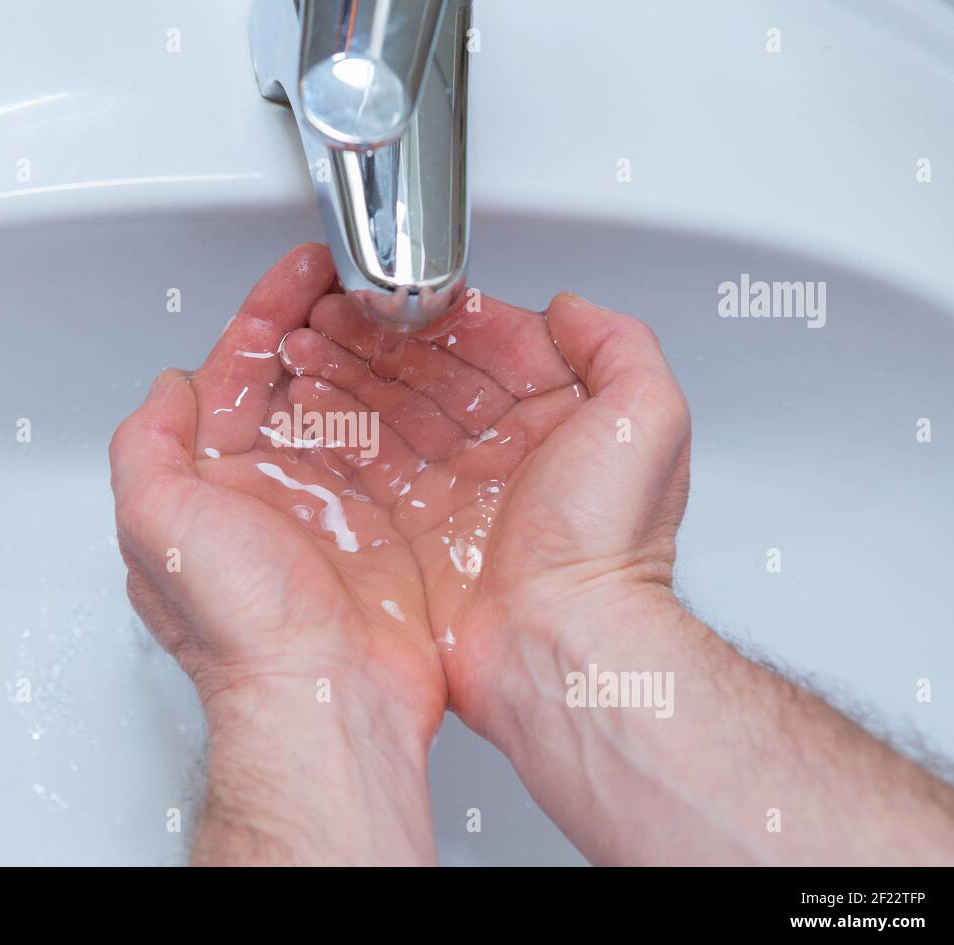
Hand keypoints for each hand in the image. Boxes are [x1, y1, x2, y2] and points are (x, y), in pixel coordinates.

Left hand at [110, 244, 445, 863]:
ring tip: (392, 313)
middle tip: (354, 280)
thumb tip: (165, 389)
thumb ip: (145, 446)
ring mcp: (326, 508)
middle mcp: (265, 490)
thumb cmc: (243, 629)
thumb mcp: (155, 524)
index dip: (264, 314)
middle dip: (320, 322)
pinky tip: (426, 375)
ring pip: (345, 404)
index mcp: (209, 481)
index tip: (300, 273)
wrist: (326, 699)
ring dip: (366, 353)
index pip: (231, 373)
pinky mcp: (383, 528)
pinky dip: (409, 403)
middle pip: (292, 380)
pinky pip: (395, 445)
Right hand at [276, 291, 690, 737]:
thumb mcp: (646, 417)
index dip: (441, 313)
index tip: (399, 292)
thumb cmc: (604, 543)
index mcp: (558, 422)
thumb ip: (620, 344)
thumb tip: (572, 308)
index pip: (492, 345)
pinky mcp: (415, 531)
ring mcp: (456, 493)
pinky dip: (337, 433)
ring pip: (394, 414)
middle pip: (432, 375)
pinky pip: (368, 467)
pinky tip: (306, 404)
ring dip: (349, 376)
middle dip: (381, 338)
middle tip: (334, 312)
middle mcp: (505, 454)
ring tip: (306, 346)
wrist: (557, 643)